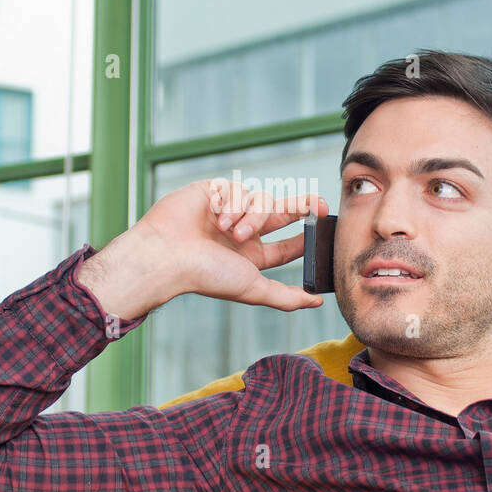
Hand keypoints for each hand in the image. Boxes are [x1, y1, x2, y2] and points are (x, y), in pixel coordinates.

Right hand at [78, 179, 329, 318]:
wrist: (167, 255)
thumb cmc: (206, 276)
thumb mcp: (253, 288)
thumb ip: (286, 296)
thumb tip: (317, 301)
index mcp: (250, 257)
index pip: (287, 245)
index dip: (306, 235)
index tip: (323, 223)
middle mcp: (241, 234)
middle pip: (281, 215)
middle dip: (301, 208)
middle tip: (319, 203)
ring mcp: (227, 212)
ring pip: (259, 202)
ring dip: (251, 216)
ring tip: (231, 232)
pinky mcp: (212, 193)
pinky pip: (237, 189)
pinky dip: (232, 204)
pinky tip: (217, 218)